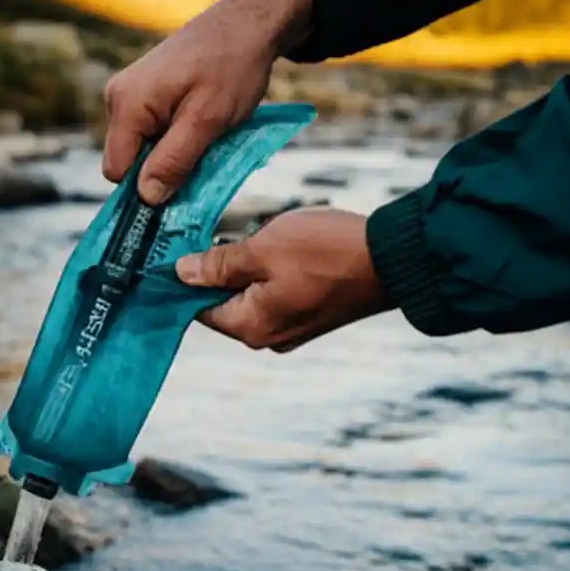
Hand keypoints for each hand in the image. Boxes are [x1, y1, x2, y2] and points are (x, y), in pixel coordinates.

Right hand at [102, 0, 313, 203]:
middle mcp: (119, 99)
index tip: (183, 187)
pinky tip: (201, 125)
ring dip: (174, 154)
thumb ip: (175, 159)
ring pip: (144, 149)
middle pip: (129, 161)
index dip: (147, 187)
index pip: (117, 172)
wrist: (246, 24)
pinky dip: (177, 138)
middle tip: (203, 156)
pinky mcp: (146, 94)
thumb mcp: (208, 120)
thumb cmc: (231, 65)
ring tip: (206, 135)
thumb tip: (147, 197)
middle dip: (163, 169)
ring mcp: (130, 95)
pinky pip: (153, 133)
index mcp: (127, 104)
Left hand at [176, 208, 387, 351]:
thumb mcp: (263, 249)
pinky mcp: (312, 315)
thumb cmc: (326, 252)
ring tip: (249, 237)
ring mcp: (293, 329)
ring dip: (244, 269)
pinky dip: (268, 274)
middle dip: (216, 271)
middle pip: (224, 304)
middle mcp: (269, 337)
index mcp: (252, 327)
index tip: (177, 249)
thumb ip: (219, 264)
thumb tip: (182, 273)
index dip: (184, 279)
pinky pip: (275, 296)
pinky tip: (275, 248)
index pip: (199, 308)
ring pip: (251, 297)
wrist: (393, 259)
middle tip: (212, 233)